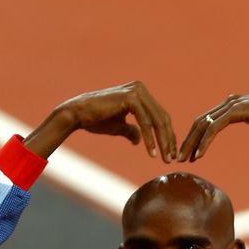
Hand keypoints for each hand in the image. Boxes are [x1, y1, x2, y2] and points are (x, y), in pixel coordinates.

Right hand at [27, 81, 175, 160]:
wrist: (76, 114)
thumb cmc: (96, 120)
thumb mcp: (119, 126)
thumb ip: (133, 130)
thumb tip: (139, 140)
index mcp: (140, 94)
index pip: (160, 116)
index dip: (168, 136)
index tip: (171, 153)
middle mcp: (141, 89)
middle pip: (162, 119)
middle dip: (169, 141)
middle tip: (172, 159)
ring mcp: (137, 92)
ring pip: (157, 121)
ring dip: (163, 142)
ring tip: (165, 159)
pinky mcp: (130, 98)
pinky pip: (145, 122)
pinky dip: (150, 139)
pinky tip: (152, 153)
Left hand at [178, 94, 248, 160]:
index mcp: (232, 104)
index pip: (206, 121)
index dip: (195, 137)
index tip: (190, 153)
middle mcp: (228, 102)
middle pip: (200, 122)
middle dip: (188, 141)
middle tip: (179, 158)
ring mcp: (231, 105)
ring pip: (203, 125)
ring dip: (192, 143)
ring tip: (185, 159)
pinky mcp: (235, 111)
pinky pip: (214, 128)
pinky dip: (205, 142)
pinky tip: (199, 154)